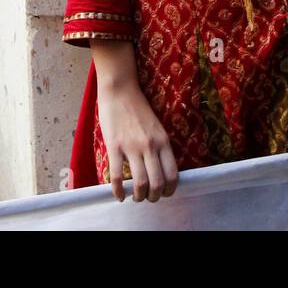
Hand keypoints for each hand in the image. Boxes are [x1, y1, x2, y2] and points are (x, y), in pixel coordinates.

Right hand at [91, 40, 177, 202]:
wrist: (120, 90)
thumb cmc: (138, 107)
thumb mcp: (156, 126)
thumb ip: (160, 146)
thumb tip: (161, 168)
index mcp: (163, 140)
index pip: (173, 174)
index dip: (170, 190)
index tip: (165, 193)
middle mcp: (150, 146)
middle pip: (157, 183)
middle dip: (154, 197)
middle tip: (149, 198)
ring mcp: (132, 146)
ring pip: (140, 183)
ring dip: (138, 196)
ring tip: (135, 197)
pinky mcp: (115, 146)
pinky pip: (116, 176)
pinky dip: (118, 191)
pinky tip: (118, 195)